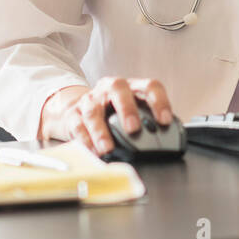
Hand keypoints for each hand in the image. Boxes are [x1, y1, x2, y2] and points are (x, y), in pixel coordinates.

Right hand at [38, 77, 173, 155]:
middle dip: (127, 109)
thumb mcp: (132, 113)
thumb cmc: (112, 114)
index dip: (159, 102)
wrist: (79, 110)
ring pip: (94, 110)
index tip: (164, 121)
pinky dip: (85, 140)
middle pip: (119, 89)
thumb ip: (146, 123)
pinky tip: (92, 151)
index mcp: (131, 87)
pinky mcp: (73, 114)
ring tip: (107, 148)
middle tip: (133, 129)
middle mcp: (109, 89)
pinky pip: (77, 125)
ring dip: (100, 131)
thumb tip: (165, 143)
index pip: (149, 86)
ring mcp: (90, 100)